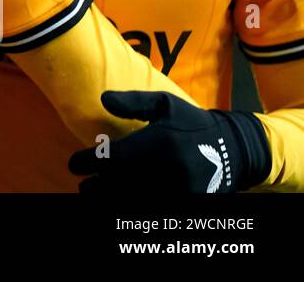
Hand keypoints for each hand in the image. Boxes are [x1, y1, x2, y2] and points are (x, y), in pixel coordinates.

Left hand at [69, 91, 271, 192]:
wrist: (234, 149)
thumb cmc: (192, 123)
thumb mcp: (165, 104)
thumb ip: (133, 102)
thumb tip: (103, 100)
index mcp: (158, 143)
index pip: (111, 158)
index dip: (87, 163)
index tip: (74, 164)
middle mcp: (167, 169)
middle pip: (118, 184)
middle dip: (96, 186)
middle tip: (84, 184)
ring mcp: (178, 190)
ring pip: (133, 199)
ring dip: (110, 198)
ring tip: (95, 194)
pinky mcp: (188, 202)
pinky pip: (153, 207)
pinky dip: (134, 204)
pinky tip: (122, 200)